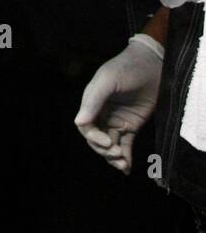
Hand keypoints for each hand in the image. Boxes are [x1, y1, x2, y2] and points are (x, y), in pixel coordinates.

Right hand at [74, 37, 162, 175]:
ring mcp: (116, 120)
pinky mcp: (131, 125)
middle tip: (117, 153)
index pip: (85, 126)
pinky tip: (127, 168)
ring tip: (122, 164)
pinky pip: (126, 144)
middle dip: (103, 150)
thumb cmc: (126, 68)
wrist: (153, 64)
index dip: (93, 138)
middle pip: (95, 138)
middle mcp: (101, 113)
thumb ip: (93, 100)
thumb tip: (79, 123)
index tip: (108, 143)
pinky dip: (125, 157)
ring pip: (109, 144)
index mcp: (92, 102)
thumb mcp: (108, 80)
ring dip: (113, 157)